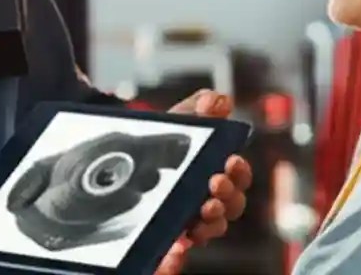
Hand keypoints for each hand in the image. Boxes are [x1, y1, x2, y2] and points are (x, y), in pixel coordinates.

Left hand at [155, 90, 254, 274]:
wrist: (121, 160)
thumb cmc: (159, 142)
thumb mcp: (177, 121)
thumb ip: (199, 108)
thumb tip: (220, 101)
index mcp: (216, 172)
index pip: (238, 178)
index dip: (239, 172)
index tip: (230, 161)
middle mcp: (207, 199)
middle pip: (230, 207)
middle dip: (228, 197)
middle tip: (215, 184)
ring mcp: (188, 220)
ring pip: (211, 230)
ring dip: (212, 222)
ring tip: (203, 211)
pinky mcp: (167, 239)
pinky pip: (176, 256)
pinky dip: (177, 259)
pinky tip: (174, 251)